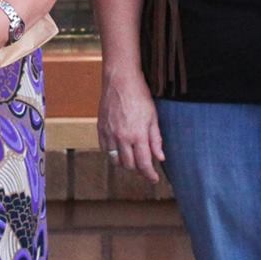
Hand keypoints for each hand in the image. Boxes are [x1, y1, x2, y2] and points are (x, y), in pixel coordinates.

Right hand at [97, 67, 164, 183]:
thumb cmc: (139, 95)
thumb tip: (160, 157)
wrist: (120, 80)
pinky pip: (105, 150)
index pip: (144, 163)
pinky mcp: (100, 129)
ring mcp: (109, 134)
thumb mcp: (153, 117)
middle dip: (138, 169)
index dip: (150, 175)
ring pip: (115, 160)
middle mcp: (122, 138)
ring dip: (125, 163)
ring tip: (132, 158)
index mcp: (138, 135)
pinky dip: (113, 153)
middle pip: (129, 165)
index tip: (154, 179)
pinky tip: (120, 149)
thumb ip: (156, 139)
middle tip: (145, 166)